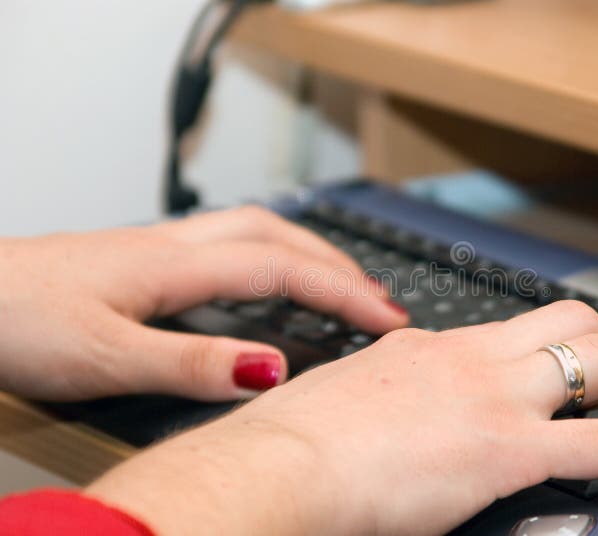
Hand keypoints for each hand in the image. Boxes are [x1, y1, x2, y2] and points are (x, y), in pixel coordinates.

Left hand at [0, 206, 406, 400]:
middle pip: (279, 236)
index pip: (283, 270)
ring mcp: (159, 248)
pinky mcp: (144, 260)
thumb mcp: (105, 357)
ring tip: (340, 282)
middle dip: (338, 263)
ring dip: (307, 253)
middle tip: (379, 297)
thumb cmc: (17, 320)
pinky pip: (229, 245)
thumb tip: (272, 369)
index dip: (344, 292)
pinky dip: (271, 256)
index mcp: (174, 266)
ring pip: (254, 232)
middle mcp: (174, 246)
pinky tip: (266, 279)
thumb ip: (190, 364)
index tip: (388, 318)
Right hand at [87, 301, 597, 535]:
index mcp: (423, 349)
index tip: (560, 378)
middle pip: (568, 323)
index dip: (544, 355)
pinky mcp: (506, 446)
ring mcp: (490, 395)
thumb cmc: (289, 445)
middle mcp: (465, 358)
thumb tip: (393, 422)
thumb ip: (381, 403)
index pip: (504, 335)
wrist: (275, 466)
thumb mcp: (343, 404)